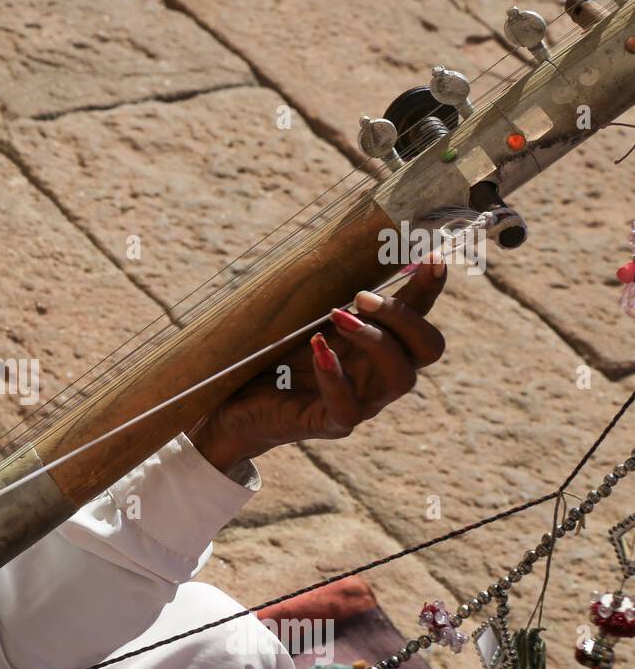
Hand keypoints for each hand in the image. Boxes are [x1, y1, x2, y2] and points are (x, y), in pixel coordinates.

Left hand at [188, 252, 447, 472]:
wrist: (236, 402)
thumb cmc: (275, 355)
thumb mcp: (306, 318)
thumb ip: (332, 293)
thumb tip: (345, 246)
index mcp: (381, 347)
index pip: (421, 319)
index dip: (430, 290)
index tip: (432, 258)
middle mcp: (381, 376)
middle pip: (428, 349)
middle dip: (404, 316)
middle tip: (361, 296)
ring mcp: (362, 403)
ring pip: (401, 378)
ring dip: (375, 340)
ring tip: (337, 316)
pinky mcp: (332, 423)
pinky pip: (348, 406)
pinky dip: (335, 374)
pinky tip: (319, 349)